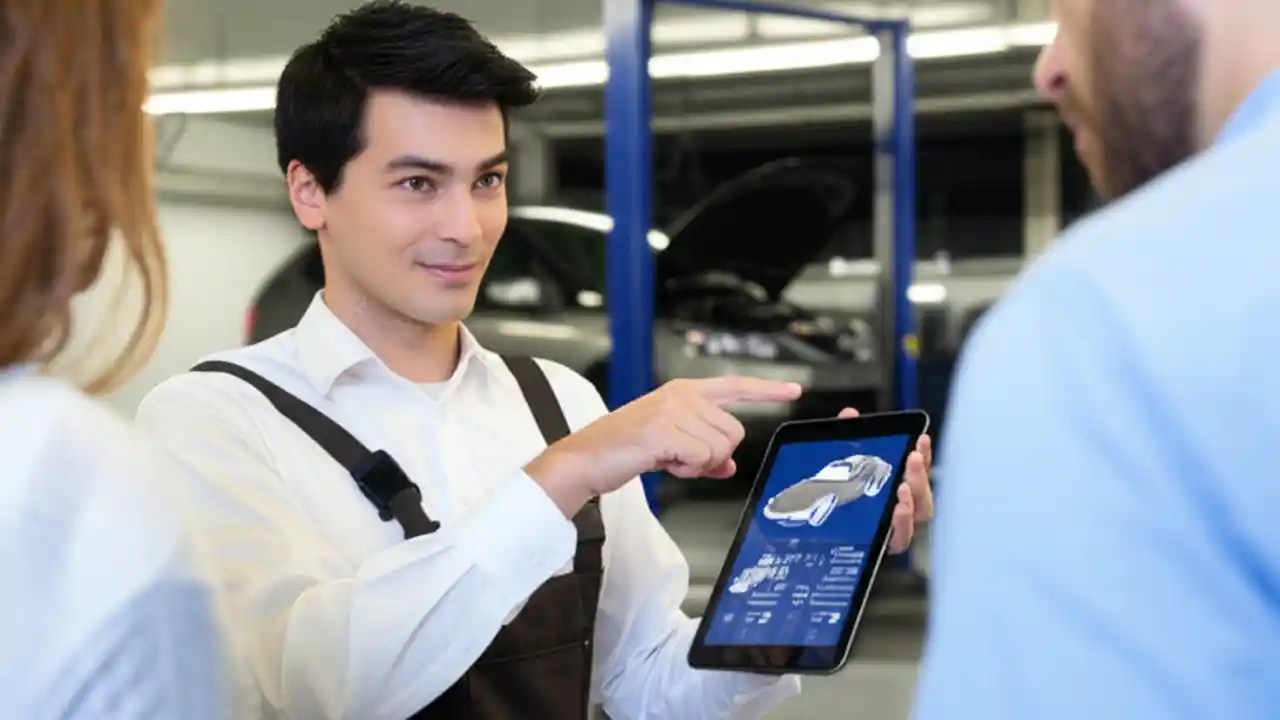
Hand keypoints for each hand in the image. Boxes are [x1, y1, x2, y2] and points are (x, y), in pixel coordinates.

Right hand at [527, 377, 802, 516]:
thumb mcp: (670, 448)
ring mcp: (673, 409)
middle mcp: (682, 394)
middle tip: (679, 459)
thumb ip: (703, 452)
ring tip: (667, 459)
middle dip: (713, 456)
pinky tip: (662, 463)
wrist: (586, 458)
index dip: (766, 389)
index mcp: (684, 391)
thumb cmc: (624, 449)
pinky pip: (702, 459)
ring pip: (720, 447)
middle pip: (734, 432)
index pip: (734, 386)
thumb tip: (729, 465)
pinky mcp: (664, 430)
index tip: (794, 390)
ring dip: (698, 465)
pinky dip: (686, 470)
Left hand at [837, 408, 933, 553]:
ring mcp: (892, 530)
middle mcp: (899, 512)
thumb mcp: (836, 465)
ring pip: (917, 518)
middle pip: (923, 496)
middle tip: (913, 457)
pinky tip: (895, 512)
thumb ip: (846, 440)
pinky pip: (898, 539)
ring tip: (903, 486)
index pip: (917, 472)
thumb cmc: (829, 498)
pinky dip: (901, 525)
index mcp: (893, 490)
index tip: (922, 439)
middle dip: (921, 475)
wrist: (806, 529)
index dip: (924, 456)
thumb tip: (849, 414)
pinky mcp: (880, 547)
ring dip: (914, 500)